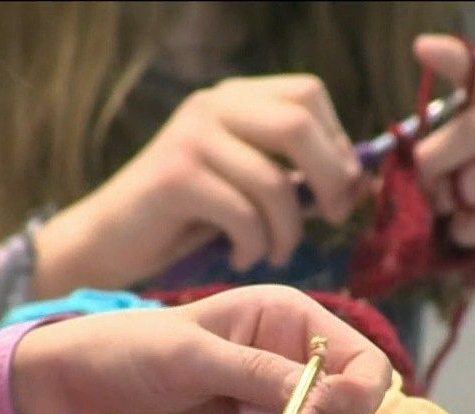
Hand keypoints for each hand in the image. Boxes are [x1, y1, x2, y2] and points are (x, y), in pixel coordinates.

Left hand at [0, 285, 390, 413]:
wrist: (67, 400)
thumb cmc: (124, 352)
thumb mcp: (190, 354)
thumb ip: (257, 373)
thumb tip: (320, 400)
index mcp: (286, 321)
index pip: (362, 360)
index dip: (357, 389)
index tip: (320, 411)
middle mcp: (289, 365)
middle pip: (348, 410)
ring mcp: (269, 411)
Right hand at [31, 75, 364, 295]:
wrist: (109, 242)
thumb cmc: (188, 219)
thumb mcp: (249, 187)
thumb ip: (297, 175)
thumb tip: (364, 182)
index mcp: (234, 98)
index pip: (308, 95)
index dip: (337, 145)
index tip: (341, 193)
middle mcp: (212, 106)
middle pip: (299, 124)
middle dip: (329, 180)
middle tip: (330, 220)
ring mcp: (191, 138)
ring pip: (274, 182)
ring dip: (288, 231)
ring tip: (274, 253)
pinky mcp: (175, 177)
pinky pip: (242, 213)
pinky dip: (253, 246)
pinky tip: (242, 258)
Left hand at [412, 35, 474, 303]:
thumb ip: (454, 138)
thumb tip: (400, 169)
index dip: (451, 60)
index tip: (421, 48)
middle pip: (474, 131)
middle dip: (435, 158)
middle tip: (422, 178)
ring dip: (452, 198)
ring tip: (447, 206)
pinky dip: (468, 228)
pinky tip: (464, 227)